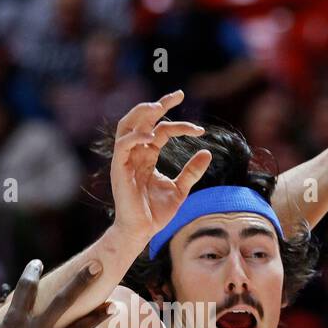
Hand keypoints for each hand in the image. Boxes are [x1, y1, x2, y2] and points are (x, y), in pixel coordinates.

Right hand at [109, 90, 210, 245]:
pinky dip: (136, 136)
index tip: (200, 130)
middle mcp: (135, 153)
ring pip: (127, 125)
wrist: (142, 232)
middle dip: (158, 104)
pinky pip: (123, 145)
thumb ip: (191, 171)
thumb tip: (208, 152)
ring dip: (142, 112)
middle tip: (178, 95)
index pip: (161, 130)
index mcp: (147, 155)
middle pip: (141, 119)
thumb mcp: (180, 189)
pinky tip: (152, 134)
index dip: (181, 126)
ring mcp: (126, 160)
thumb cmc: (157, 213)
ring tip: (159, 106)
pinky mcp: (119, 169)